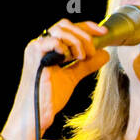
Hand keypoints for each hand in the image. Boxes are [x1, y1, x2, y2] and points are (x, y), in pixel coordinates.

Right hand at [7, 19, 109, 136]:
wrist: (37, 114)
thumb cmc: (49, 97)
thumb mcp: (73, 77)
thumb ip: (86, 64)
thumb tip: (105, 54)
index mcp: (48, 47)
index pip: (68, 29)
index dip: (87, 27)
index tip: (104, 33)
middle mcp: (40, 44)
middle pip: (65, 25)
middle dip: (84, 34)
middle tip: (92, 52)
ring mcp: (36, 48)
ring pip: (61, 30)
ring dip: (77, 41)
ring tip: (82, 58)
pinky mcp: (35, 54)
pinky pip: (52, 41)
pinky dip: (65, 46)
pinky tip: (70, 58)